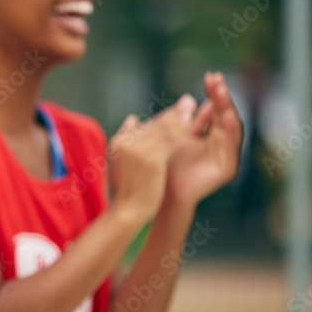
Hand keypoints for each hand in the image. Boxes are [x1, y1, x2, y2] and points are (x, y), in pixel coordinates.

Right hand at [108, 94, 196, 223]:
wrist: (126, 210)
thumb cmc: (126, 189)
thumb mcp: (120, 159)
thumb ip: (126, 137)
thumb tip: (133, 117)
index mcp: (119, 141)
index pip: (144, 125)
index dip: (163, 116)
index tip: (176, 110)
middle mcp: (127, 143)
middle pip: (155, 124)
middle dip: (174, 112)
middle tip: (188, 101)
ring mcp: (139, 151)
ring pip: (164, 130)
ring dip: (180, 116)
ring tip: (192, 107)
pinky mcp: (151, 160)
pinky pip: (169, 141)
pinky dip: (181, 130)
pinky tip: (192, 123)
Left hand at [163, 72, 243, 208]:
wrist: (162, 191)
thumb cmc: (167, 164)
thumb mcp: (178, 136)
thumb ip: (188, 121)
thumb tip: (193, 99)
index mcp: (210, 135)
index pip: (216, 109)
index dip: (214, 93)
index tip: (209, 75)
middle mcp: (221, 144)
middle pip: (226, 115)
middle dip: (222, 96)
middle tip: (217, 78)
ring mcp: (226, 156)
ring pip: (232, 127)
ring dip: (228, 108)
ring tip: (222, 92)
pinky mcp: (228, 168)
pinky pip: (232, 146)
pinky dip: (231, 130)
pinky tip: (227, 116)